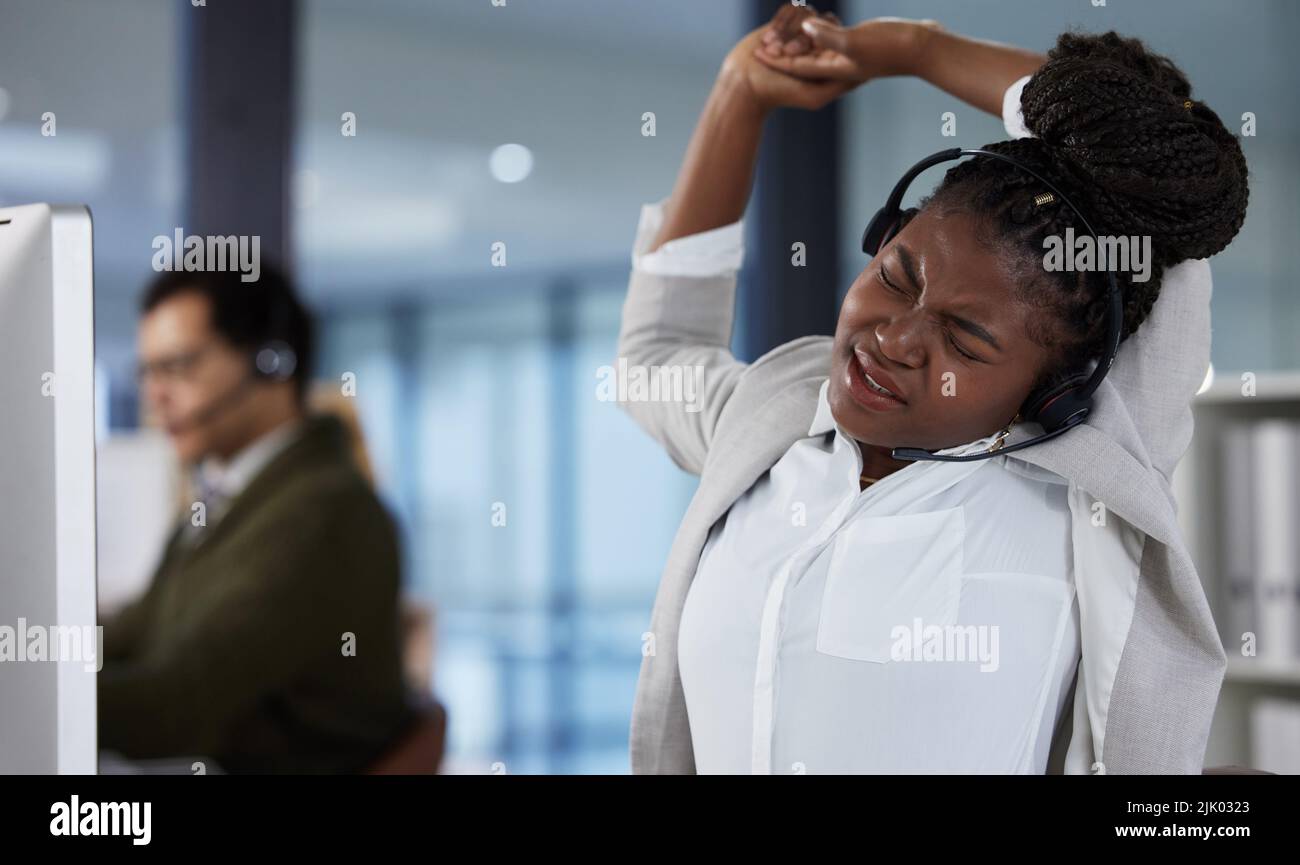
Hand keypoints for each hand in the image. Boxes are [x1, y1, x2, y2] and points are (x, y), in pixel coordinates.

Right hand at [720, 6, 855, 111]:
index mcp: (826, 57)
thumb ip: (843, 84)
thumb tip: (868, 71)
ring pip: (807, 12)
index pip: (838, 35)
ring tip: (770, 47)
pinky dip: (779, 21)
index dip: (824, 38)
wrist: (744, 85)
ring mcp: (798, 30)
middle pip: (824, 21)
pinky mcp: (782, 21)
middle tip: (784, 53)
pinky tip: (766, 39)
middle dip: (802, 35)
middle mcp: (814, 42)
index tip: (801, 52)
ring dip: (787, 29)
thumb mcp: (816, 95)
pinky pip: (792, 7)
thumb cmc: (779, 93)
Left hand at [754, 9, 942, 87]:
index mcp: (834, 72)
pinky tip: (803, 24)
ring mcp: (847, 57)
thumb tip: (805, 26)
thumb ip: (829, 36)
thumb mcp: (856, 42)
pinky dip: (813, 33)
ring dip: (794, 42)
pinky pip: (827, 40)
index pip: (798, 67)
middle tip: (757, 44)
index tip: (755, 52)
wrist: (920, 46)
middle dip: (780, 53)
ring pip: (813, 50)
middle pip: (802, 61)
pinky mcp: (855, 45)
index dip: (776, 59)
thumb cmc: (892, 46)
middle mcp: (837, 67)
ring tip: (774, 34)